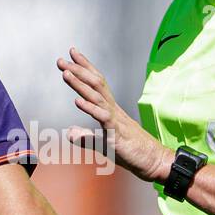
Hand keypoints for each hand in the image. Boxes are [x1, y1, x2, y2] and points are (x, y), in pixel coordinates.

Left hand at [58, 47, 171, 182]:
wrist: (154, 161)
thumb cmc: (131, 151)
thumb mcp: (103, 144)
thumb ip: (86, 137)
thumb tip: (69, 133)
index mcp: (110, 109)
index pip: (97, 82)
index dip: (84, 67)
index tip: (71, 54)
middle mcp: (113, 109)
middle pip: (95, 84)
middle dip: (77, 71)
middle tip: (60, 60)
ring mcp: (115, 119)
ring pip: (97, 96)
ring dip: (80, 84)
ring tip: (66, 73)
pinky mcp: (117, 133)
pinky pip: (102, 117)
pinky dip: (90, 108)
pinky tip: (77, 101)